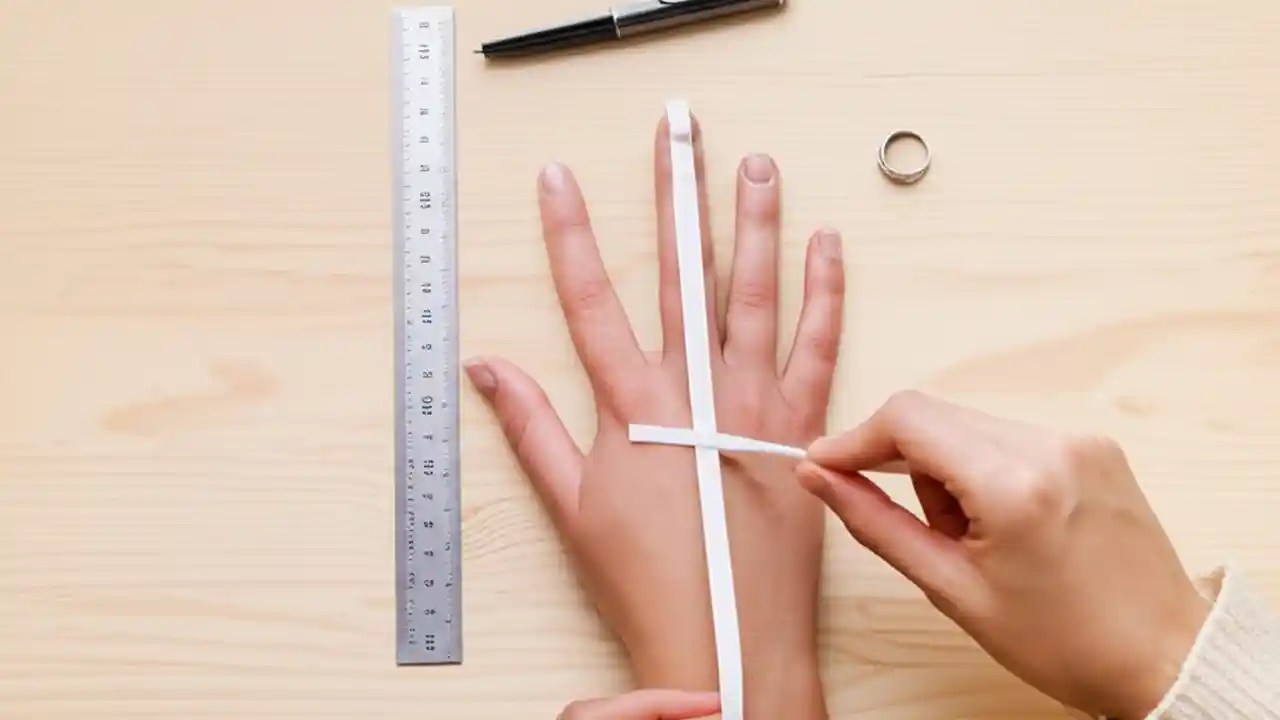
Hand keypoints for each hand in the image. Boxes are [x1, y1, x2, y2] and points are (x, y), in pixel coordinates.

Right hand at [467, 116, 843, 717]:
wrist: (727, 638)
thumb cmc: (646, 579)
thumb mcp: (571, 504)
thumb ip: (531, 428)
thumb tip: (486, 369)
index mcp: (632, 408)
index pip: (590, 300)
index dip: (569, 234)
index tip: (558, 179)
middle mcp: (696, 391)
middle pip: (683, 273)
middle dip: (677, 193)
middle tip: (679, 131)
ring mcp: (755, 405)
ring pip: (756, 293)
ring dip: (756, 222)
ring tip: (756, 165)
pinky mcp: (803, 427)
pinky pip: (821, 345)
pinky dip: (826, 292)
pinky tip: (825, 246)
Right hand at [797, 392, 1210, 718]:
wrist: (1162, 657)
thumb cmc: (1062, 640)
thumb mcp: (952, 589)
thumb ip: (876, 523)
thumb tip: (818, 477)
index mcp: (1014, 485)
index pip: (907, 419)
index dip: (853, 439)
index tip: (824, 467)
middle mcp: (1050, 446)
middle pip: (935, 417)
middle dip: (903, 463)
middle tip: (919, 528)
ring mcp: (1078, 440)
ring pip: (970, 427)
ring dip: (948, 469)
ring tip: (975, 537)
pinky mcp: (1094, 446)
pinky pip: (1010, 437)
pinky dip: (986, 469)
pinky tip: (1005, 523)